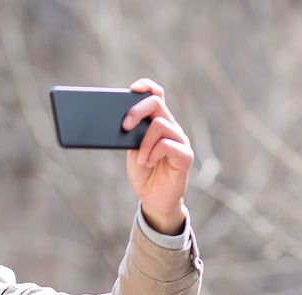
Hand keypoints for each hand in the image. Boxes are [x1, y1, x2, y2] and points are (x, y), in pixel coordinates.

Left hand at [123, 78, 192, 234]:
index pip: (156, 95)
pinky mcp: (185, 156)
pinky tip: (149, 163)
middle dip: (137, 111)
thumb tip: (116, 121)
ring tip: (141, 159)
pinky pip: (167, 144)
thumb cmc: (143, 174)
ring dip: (145, 142)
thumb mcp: (132, 151)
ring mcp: (179, 140)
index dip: (146, 87)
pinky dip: (154, 152)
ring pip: (160, 125)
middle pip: (156, 104)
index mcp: (157, 123)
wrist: (154, 200)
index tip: (132, 89)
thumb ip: (131, 135)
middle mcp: (171, 128)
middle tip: (125, 126)